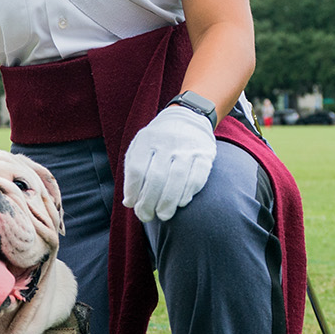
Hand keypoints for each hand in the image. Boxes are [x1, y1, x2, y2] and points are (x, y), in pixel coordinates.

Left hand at [122, 103, 215, 222]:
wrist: (188, 117)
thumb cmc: (158, 140)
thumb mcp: (140, 146)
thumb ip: (132, 171)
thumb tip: (129, 202)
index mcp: (147, 139)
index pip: (137, 169)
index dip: (132, 190)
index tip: (132, 204)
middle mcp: (167, 142)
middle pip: (156, 177)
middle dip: (149, 202)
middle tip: (146, 216)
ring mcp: (188, 148)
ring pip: (176, 179)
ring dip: (168, 202)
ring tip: (162, 215)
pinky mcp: (205, 155)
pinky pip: (196, 179)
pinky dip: (187, 194)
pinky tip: (180, 203)